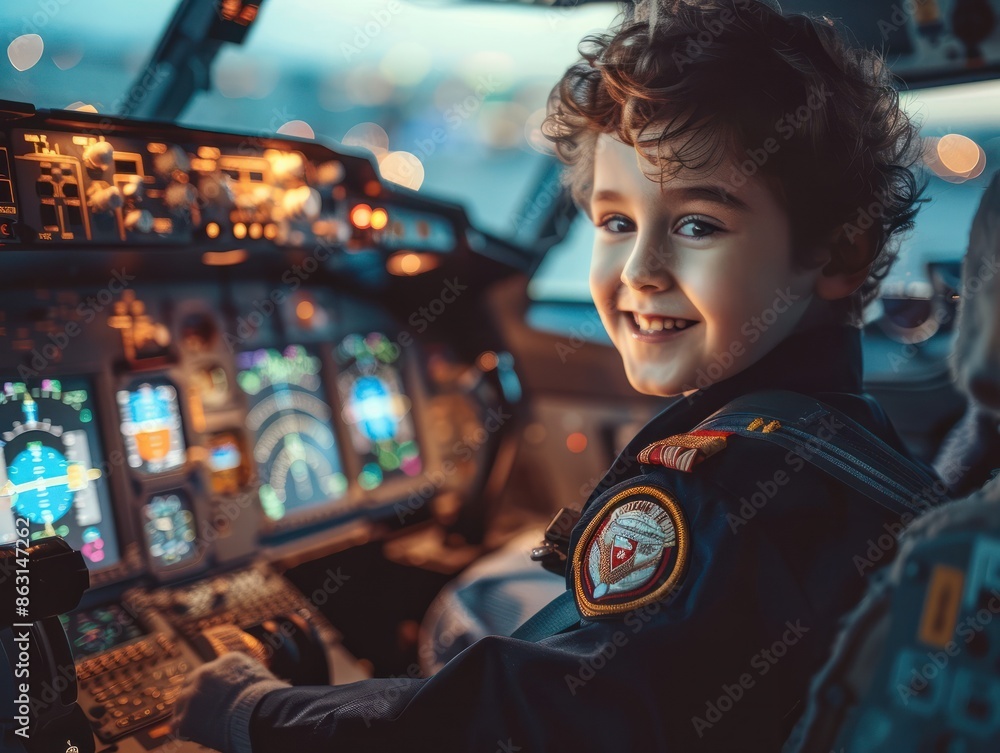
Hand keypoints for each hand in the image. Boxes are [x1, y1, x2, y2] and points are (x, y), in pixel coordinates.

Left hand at [172, 651, 289, 752]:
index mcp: (227, 661)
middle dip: (195, 695)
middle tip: (200, 710)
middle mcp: (206, 673)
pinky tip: (192, 735)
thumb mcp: (263, 677)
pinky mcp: (187, 718)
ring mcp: (194, 696)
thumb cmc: (270, 700)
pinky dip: (185, 732)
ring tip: (198, 725)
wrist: (262, 715)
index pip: (214, 670)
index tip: (218, 696)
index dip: (214, 685)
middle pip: (191, 682)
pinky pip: (178, 726)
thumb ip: (250, 676)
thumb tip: (254, 682)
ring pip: (181, 703)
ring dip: (188, 713)